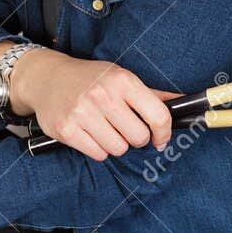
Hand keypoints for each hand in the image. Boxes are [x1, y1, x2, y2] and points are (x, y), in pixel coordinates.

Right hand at [15, 52, 181, 161]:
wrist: (48, 78)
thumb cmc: (90, 79)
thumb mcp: (121, 77)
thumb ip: (152, 94)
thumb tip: (183, 103)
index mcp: (122, 80)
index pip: (158, 115)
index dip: (164, 132)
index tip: (160, 138)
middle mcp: (103, 95)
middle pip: (138, 137)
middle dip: (135, 138)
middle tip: (124, 129)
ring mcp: (83, 113)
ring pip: (118, 149)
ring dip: (115, 144)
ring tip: (104, 129)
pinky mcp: (67, 130)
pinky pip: (98, 154)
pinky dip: (98, 149)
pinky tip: (90, 134)